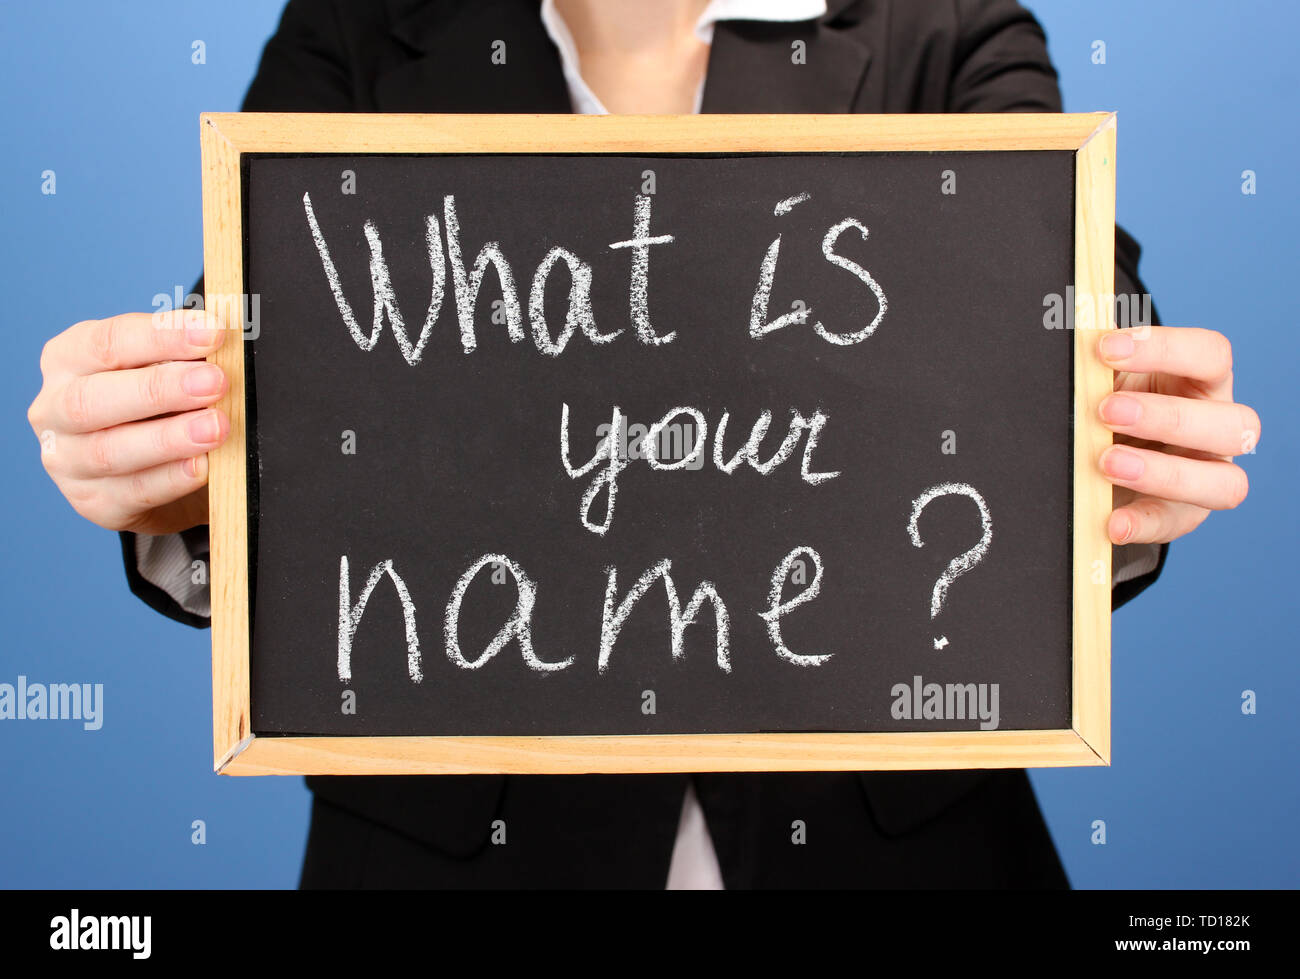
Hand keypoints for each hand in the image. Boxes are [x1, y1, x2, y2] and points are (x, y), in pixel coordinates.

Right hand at [28, 309, 229, 534]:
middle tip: (216, 382)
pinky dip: (171, 479)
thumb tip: (225, 346)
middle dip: (161, 389)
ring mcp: (68, 460)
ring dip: (169, 438)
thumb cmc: (159, 405)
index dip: (162, 335)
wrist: (155, 469)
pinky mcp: (94, 502)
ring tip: (215, 427)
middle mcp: (54, 409)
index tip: (213, 332)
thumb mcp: (164, 370)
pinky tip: (202, 467)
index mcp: (68, 359)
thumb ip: (185, 358)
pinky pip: (133, 492)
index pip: (108, 341)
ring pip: (110, 451)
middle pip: (94, 398)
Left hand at [1097, 326, 1258, 544]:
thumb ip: (1098, 371)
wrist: (1097, 456)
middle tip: (1106, 411)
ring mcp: (1208, 477)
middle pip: (1234, 423)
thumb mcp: (1105, 383)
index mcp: (1203, 382)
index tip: (1106, 348)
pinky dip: (1141, 523)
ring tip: (1106, 462)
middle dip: (1167, 416)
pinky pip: (1172, 524)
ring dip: (1163, 472)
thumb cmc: (1110, 407)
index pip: (1211, 354)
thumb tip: (1070, 355)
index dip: (1165, 348)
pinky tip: (1112, 521)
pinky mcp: (1181, 516)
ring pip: (1224, 483)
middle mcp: (1218, 430)